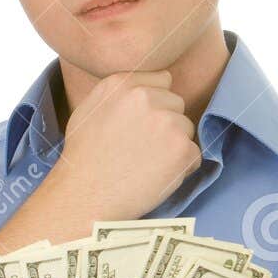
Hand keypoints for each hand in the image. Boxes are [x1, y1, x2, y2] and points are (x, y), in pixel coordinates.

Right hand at [57, 70, 200, 219]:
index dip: (155, 103)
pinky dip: (181, 168)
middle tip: (141, 148)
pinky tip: (156, 176)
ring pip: (186, 129)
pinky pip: (194, 155)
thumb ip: (119, 90)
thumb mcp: (90, 109)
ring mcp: (168, 123)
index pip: (162, 80)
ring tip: (146, 164)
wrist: (86, 196)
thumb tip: (144, 86)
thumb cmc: (84, 158)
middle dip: (165, 123)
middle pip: (176, 104)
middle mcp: (147, 98)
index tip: (142, 123)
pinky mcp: (182, 149)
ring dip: (173, 146)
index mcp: (123, 84)